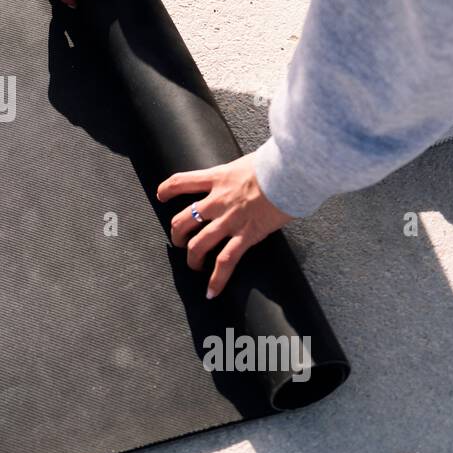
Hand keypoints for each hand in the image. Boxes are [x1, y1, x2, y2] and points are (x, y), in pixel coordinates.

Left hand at [157, 154, 292, 298]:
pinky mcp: (246, 235)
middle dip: (177, 233)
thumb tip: (248, 171)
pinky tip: (211, 291)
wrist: (291, 173)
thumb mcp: (248, 161)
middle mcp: (217, 201)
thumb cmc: (277, 163)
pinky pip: (225, 261)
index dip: (167, 189)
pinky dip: (217, 279)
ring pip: (198, 244)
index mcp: (217, 178)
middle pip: (182, 220)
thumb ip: (240, 171)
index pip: (181, 182)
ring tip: (194, 264)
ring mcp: (230, 220)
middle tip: (181, 240)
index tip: (161, 195)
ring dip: (192, 258)